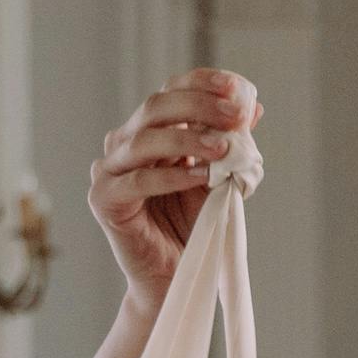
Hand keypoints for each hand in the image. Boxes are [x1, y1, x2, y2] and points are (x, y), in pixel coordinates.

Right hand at [90, 68, 261, 314]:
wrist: (178, 274)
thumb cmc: (195, 224)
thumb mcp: (220, 176)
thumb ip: (232, 142)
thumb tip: (253, 106)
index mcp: (151, 129)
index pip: (171, 90)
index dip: (202, 83)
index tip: (237, 87)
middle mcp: (125, 142)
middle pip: (156, 107)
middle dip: (199, 105)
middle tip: (234, 114)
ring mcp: (110, 169)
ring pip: (145, 139)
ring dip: (188, 138)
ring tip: (223, 147)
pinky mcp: (104, 200)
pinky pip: (137, 181)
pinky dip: (171, 176)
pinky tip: (200, 176)